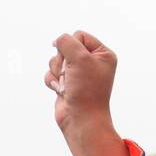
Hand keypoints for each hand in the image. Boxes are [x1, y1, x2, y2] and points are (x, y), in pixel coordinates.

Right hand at [45, 31, 128, 155]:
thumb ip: (66, 41)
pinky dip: (53, 81)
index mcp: (103, 55)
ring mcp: (79, 74)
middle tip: (71, 76)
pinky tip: (62, 92)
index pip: (79, 34)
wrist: (82, 120)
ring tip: (68, 85)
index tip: (79, 62)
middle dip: (63, 60)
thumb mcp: (79, 57)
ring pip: (56, 59)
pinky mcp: (67, 83)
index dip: (72, 46)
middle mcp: (92, 63)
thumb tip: (57, 42)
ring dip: (57, 72)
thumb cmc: (86, 90)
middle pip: (65, 46)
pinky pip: (51, 73)